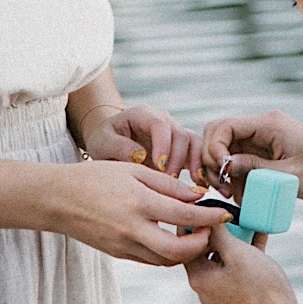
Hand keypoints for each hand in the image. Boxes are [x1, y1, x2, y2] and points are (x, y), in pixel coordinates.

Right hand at [53, 159, 211, 265]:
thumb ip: (167, 185)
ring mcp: (124, 246)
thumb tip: (197, 195)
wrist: (59, 199)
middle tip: (211, 230)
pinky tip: (174, 239)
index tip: (225, 213)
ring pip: (166, 260)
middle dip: (202, 243)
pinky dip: (169, 253)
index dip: (210, 216)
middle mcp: (131, 228)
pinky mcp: (119, 255)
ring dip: (186, 251)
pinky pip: (152, 260)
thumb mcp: (133, 170)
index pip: (184, 214)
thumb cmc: (96, 178)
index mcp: (137, 202)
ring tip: (196, 234)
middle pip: (178, 249)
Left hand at [79, 103, 198, 178]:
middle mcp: (164, 121)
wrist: (110, 144)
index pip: (160, 124)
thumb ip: (117, 147)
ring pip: (195, 143)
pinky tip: (199, 187)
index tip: (159, 166)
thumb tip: (140, 156)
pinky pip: (198, 154)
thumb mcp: (101, 142)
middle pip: (181, 134)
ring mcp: (175, 133)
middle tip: (168, 183)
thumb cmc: (105, 141)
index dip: (163, 145)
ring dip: (194, 165)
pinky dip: (201, 169)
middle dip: (176, 161)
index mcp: (143, 115)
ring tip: (190, 188)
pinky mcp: (182, 148)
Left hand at [183, 221, 300, 303]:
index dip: (195, 220)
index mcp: (198, 277)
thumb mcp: (237, 253)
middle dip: (218, 228)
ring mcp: (221, 291)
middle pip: (204, 249)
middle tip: (228, 210)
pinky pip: (237, 267)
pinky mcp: (238, 294)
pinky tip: (259, 232)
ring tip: (245, 218)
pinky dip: (246, 251)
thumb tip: (204, 216)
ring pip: (223, 256)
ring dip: (234, 237)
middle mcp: (205, 286)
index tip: (207, 203)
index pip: (185, 242)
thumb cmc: (259, 287)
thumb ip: (218, 233)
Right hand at [200, 109, 302, 202]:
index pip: (224, 126)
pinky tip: (242, 194)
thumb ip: (255, 168)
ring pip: (226, 148)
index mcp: (269, 123)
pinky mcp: (264, 150)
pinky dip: (235, 176)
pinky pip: (239, 158)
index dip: (214, 149)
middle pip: (219, 133)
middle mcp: (263, 125)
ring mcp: (262, 137)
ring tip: (231, 194)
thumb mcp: (289, 175)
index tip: (222, 174)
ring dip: (222, 170)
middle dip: (213, 159)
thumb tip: (224, 166)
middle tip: (222, 187)